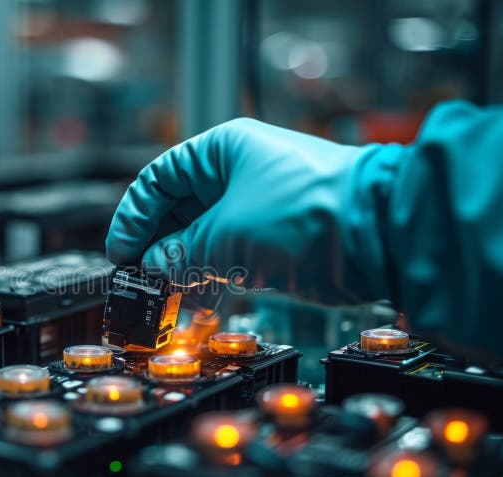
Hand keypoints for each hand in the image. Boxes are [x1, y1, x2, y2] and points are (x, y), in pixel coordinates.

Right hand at [106, 118, 391, 302]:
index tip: (120, 253)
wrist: (382, 236)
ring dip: (182, 266)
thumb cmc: (309, 213)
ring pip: (204, 236)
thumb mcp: (226, 235)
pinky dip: (211, 277)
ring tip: (163, 297)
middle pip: (179, 210)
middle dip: (156, 247)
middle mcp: (239, 173)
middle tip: (139, 281)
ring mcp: (258, 206)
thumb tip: (151, 270)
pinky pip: (230, 255)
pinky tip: (196, 300)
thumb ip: (179, 254)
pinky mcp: (276, 238)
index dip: (134, 218)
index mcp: (222, 151)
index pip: (159, 180)